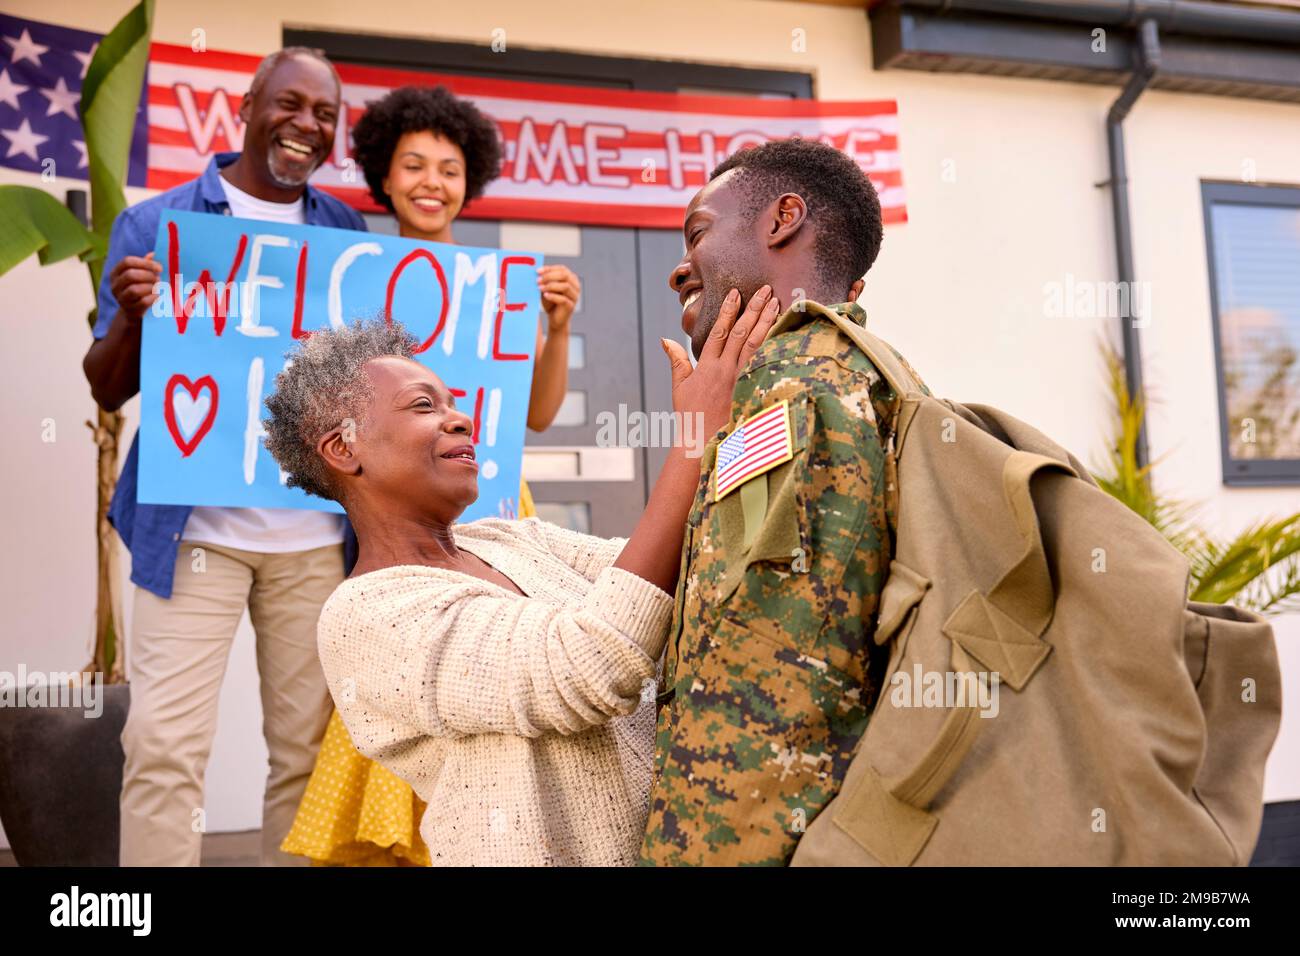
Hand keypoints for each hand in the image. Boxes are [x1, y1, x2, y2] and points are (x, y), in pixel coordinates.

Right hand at [110, 252, 162, 323]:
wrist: (135, 311)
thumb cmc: (140, 288)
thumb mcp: (141, 275)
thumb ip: (146, 264)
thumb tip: (154, 254)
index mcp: (116, 273)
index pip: (127, 262)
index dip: (145, 263)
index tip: (159, 268)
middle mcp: (115, 285)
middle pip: (130, 275)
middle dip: (148, 276)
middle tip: (158, 278)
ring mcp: (121, 299)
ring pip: (134, 290)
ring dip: (150, 287)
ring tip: (158, 287)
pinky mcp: (130, 310)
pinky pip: (143, 302)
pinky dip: (153, 298)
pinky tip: (158, 295)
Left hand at [537, 265, 579, 333]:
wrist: (555, 319)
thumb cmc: (551, 302)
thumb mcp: (547, 288)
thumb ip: (545, 280)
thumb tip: (537, 272)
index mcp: (571, 279)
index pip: (562, 269)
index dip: (550, 268)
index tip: (538, 271)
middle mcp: (575, 286)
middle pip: (565, 275)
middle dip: (550, 276)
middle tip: (538, 280)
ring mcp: (575, 296)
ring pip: (565, 286)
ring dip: (551, 286)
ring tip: (540, 288)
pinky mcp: (571, 306)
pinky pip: (563, 299)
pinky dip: (553, 296)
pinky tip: (545, 295)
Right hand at [661, 285, 780, 439]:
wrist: (702, 443)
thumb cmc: (691, 416)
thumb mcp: (680, 387)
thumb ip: (676, 360)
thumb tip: (665, 339)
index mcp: (707, 366)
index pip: (719, 331)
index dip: (727, 310)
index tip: (736, 292)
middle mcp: (724, 369)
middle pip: (740, 332)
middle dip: (753, 308)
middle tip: (764, 289)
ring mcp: (740, 380)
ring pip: (756, 344)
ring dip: (767, 322)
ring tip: (776, 303)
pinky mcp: (751, 390)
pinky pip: (764, 364)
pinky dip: (774, 347)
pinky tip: (784, 334)